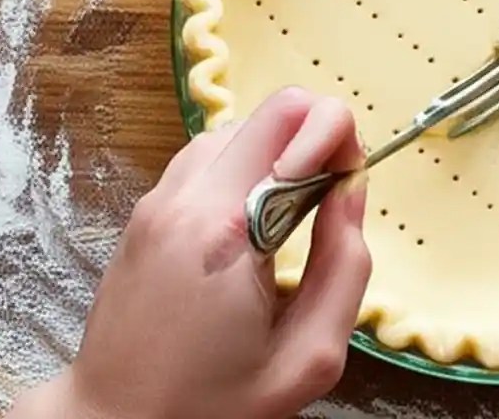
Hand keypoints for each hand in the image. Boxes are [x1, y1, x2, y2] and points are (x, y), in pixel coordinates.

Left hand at [8, 88, 371, 418]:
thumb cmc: (209, 407)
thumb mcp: (307, 359)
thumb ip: (346, 269)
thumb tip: (352, 194)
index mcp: (227, 230)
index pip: (297, 120)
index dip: (340, 141)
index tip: (345, 189)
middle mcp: (185, 199)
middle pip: (271, 110)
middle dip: (317, 137)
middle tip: (330, 194)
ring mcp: (157, 201)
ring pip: (237, 127)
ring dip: (278, 152)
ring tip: (293, 215)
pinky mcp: (145, 212)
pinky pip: (206, 158)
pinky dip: (243, 169)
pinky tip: (255, 222)